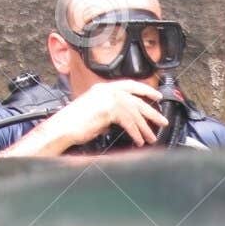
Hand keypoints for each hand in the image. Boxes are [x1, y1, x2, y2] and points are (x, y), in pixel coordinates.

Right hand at [3, 80, 168, 157]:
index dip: (146, 90)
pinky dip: (136, 132)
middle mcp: (107, 90)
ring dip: (145, 127)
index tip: (157, 96)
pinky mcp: (108, 110)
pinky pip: (129, 122)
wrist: (62, 128)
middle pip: (136, 100)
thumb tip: (124, 120)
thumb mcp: (96, 111)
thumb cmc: (74, 123)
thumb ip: (110, 111)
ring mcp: (108, 98)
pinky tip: (139, 140)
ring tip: (152, 137)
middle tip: (162, 120)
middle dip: (151, 111)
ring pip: (134, 112)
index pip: (130, 85)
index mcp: (103, 88)